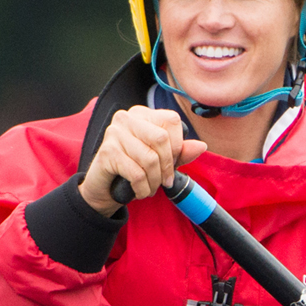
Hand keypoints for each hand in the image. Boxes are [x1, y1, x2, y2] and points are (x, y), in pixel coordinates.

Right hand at [79, 107, 204, 215]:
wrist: (104, 187)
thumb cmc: (134, 169)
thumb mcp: (161, 160)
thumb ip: (180, 152)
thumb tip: (202, 146)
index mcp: (143, 114)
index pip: (172, 120)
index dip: (177, 146)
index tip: (173, 164)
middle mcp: (126, 118)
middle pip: (161, 138)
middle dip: (167, 166)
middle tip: (164, 181)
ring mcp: (114, 133)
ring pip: (150, 158)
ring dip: (155, 181)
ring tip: (152, 188)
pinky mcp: (107, 152)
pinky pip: (136, 173)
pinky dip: (143, 188)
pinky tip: (140, 191)